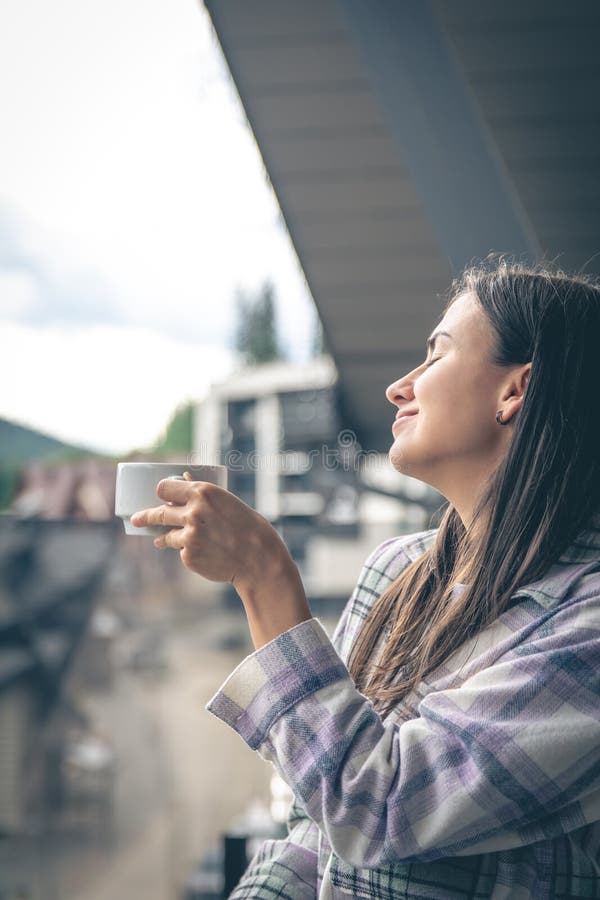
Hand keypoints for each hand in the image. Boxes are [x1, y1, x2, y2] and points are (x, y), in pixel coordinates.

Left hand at [129, 476, 293, 589]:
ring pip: (167, 535)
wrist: (257, 557)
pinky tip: (203, 554)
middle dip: (144, 517)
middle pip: (158, 512)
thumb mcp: (226, 502)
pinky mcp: (188, 556)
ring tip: (159, 539)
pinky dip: (188, 552)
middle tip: (136, 519)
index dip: (160, 492)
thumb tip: (183, 480)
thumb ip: (203, 496)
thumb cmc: (247, 526)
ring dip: (162, 537)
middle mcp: (192, 512)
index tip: (157, 495)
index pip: (164, 487)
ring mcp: (189, 536)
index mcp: (203, 492)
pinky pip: (181, 551)